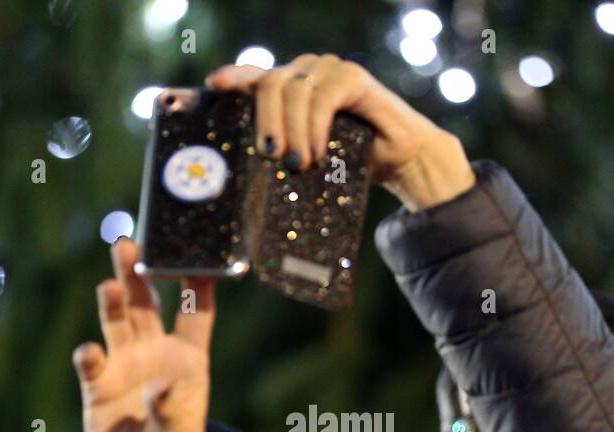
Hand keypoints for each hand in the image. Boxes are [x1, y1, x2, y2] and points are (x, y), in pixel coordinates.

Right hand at [73, 239, 215, 431]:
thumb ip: (175, 412)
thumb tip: (162, 387)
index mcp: (188, 360)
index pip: (195, 313)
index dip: (197, 283)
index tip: (196, 253)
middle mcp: (154, 355)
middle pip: (147, 304)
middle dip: (139, 273)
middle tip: (129, 243)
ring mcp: (124, 368)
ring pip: (117, 323)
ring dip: (112, 301)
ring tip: (110, 284)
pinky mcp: (98, 389)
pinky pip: (92, 366)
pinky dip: (89, 357)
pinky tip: (89, 352)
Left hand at [206, 53, 475, 211]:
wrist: (399, 161)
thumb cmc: (350, 164)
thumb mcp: (306, 159)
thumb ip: (281, 153)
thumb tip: (243, 180)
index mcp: (287, 90)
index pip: (252, 77)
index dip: (232, 79)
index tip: (213, 87)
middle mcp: (304, 73)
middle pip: (268, 83)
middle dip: (264, 121)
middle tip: (268, 155)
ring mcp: (327, 70)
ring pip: (292, 89)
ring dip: (291, 130)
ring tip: (297, 163)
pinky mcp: (351, 76)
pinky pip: (322, 96)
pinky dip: (315, 126)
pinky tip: (317, 151)